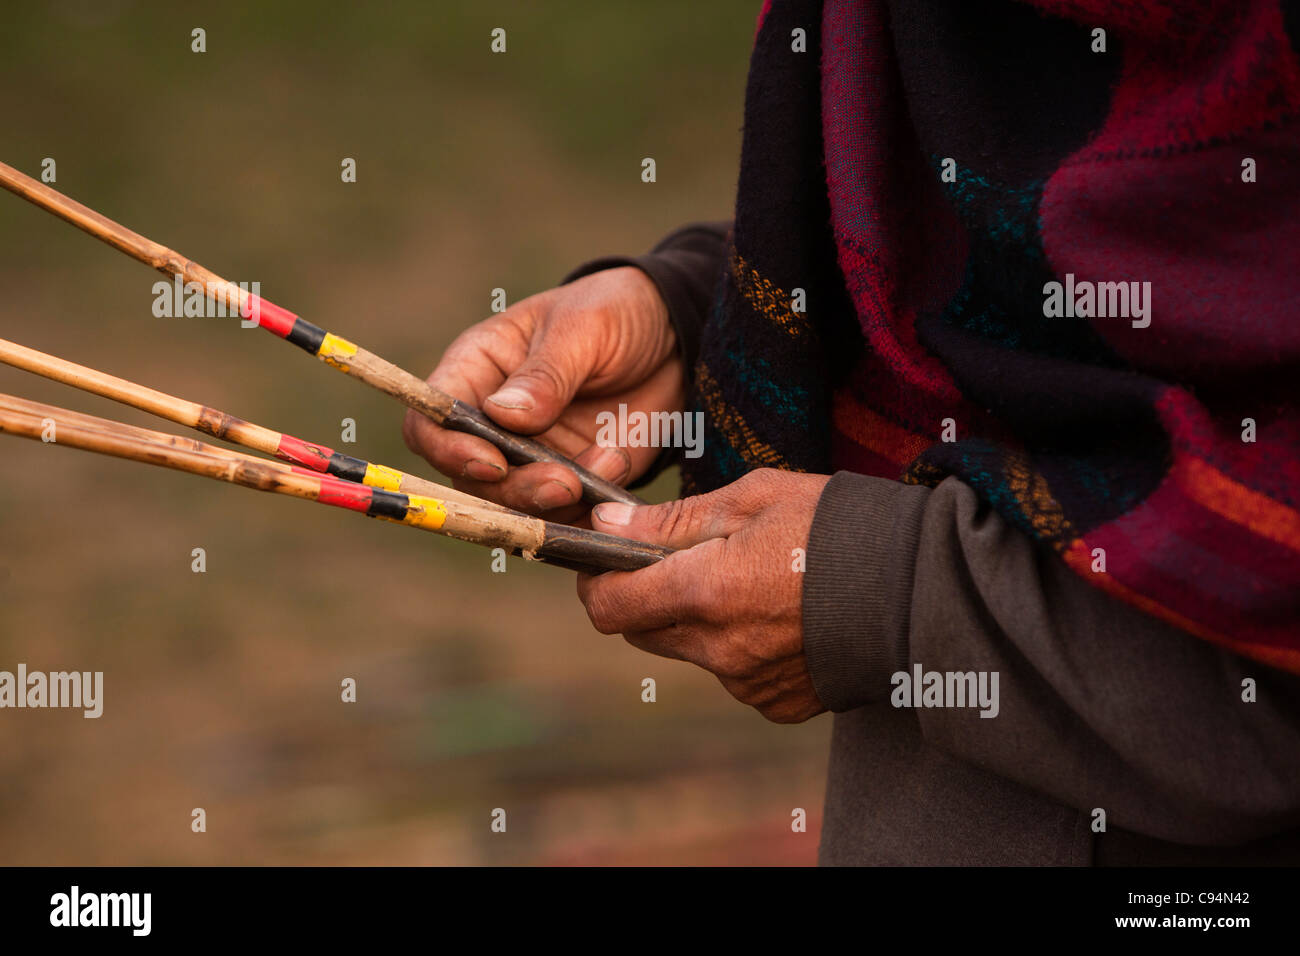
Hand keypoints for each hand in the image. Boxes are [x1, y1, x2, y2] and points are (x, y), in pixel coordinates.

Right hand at [402, 267, 682, 522]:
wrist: (676, 338)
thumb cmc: (616, 312)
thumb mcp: (584, 328)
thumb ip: (546, 374)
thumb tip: (502, 416)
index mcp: (477, 371)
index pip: (431, 422)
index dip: (448, 449)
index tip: (490, 461)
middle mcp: (493, 423)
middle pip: (472, 479)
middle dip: (514, 490)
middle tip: (564, 484)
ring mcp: (532, 457)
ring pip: (518, 507)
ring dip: (555, 504)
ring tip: (605, 465)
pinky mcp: (573, 481)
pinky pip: (566, 517)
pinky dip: (588, 511)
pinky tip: (617, 470)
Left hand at [577, 468, 830, 722]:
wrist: (923, 586)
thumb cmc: (838, 527)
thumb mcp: (755, 499)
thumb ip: (674, 520)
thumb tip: (606, 527)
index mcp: (706, 591)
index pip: (609, 606)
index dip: (597, 582)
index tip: (607, 559)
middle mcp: (718, 649)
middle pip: (642, 631)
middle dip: (646, 596)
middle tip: (685, 558)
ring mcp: (747, 683)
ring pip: (689, 652)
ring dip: (697, 621)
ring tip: (752, 582)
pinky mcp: (775, 704)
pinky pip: (732, 676)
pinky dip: (739, 647)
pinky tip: (781, 616)